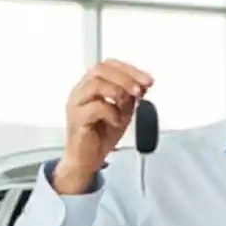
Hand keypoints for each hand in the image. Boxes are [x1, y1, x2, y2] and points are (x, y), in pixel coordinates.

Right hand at [56, 59, 153, 193]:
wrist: (87, 160)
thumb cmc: (100, 136)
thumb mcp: (122, 113)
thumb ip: (129, 98)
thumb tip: (142, 84)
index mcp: (90, 86)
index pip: (108, 65)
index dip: (129, 69)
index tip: (148, 80)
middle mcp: (80, 91)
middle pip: (100, 69)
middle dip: (126, 77)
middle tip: (141, 90)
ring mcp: (76, 104)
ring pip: (96, 84)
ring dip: (118, 91)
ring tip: (129, 104)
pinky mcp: (77, 119)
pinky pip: (96, 107)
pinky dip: (112, 112)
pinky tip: (117, 122)